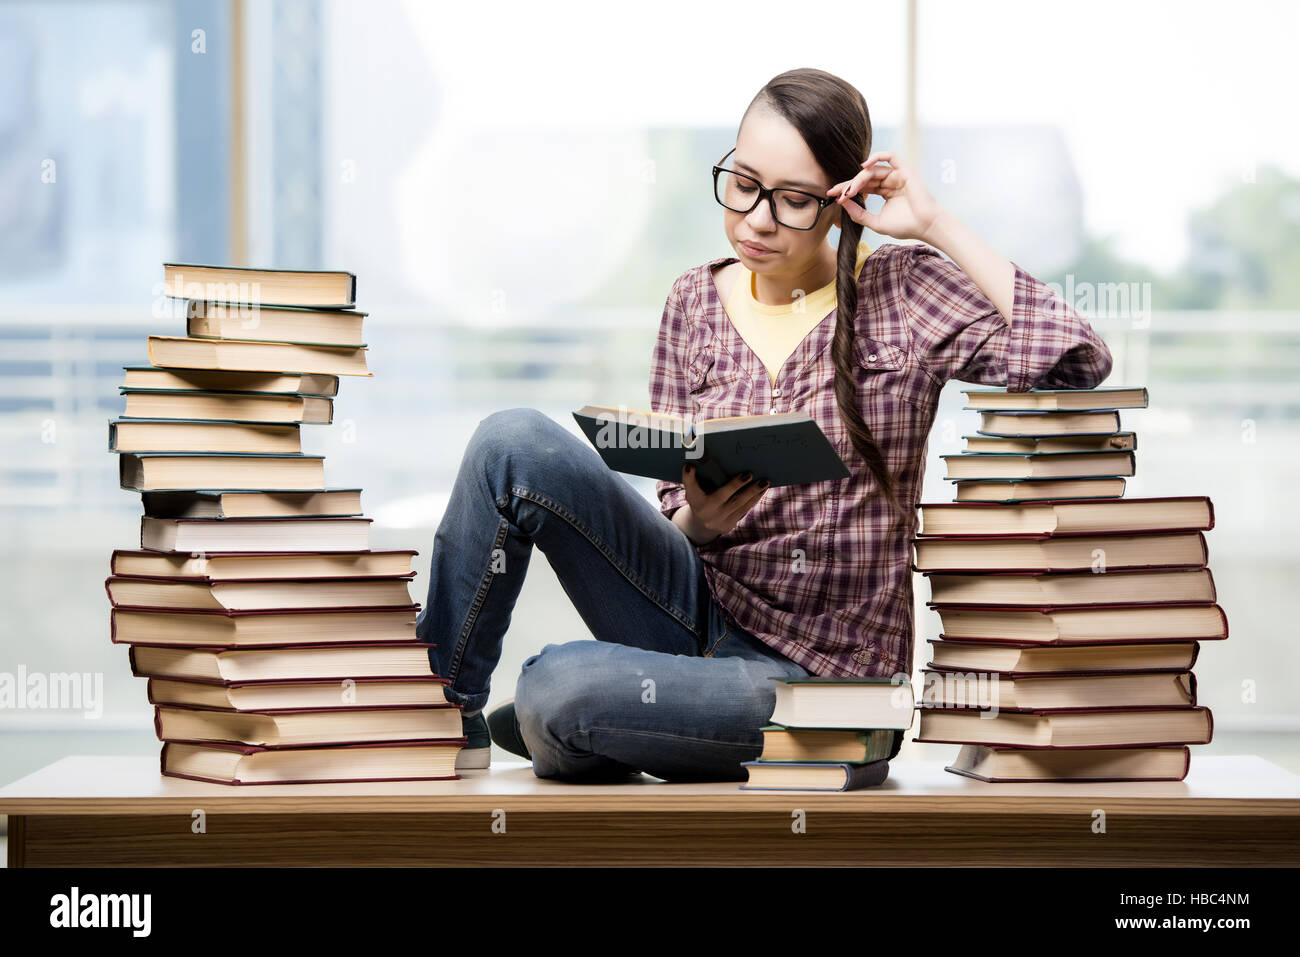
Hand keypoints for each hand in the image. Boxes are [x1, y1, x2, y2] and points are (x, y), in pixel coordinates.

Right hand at [678, 462, 768, 542]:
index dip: (689, 477)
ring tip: (764, 481)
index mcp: (694, 499)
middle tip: (749, 474)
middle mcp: (705, 511)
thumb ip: (694, 478)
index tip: (690, 466)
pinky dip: (754, 499)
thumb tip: (694, 462)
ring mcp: (718, 520)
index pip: (691, 487)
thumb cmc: (700, 499)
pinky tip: (762, 490)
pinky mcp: (729, 525)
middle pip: (722, 496)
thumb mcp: (694, 490)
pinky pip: (744, 510)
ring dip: (753, 492)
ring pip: (738, 504)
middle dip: (736, 485)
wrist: (702, 524)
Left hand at [826, 151, 943, 242]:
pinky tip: (864, 165)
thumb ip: (859, 214)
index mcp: (883, 192)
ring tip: (850, 190)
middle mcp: (889, 181)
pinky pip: (890, 156)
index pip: (862, 187)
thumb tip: (842, 203)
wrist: (925, 226)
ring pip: (873, 170)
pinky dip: (877, 156)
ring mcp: (897, 175)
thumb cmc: (905, 226)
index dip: (847, 190)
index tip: (832, 196)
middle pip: (864, 178)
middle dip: (848, 184)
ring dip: (859, 179)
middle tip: (837, 192)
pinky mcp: (905, 169)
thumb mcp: (875, 222)